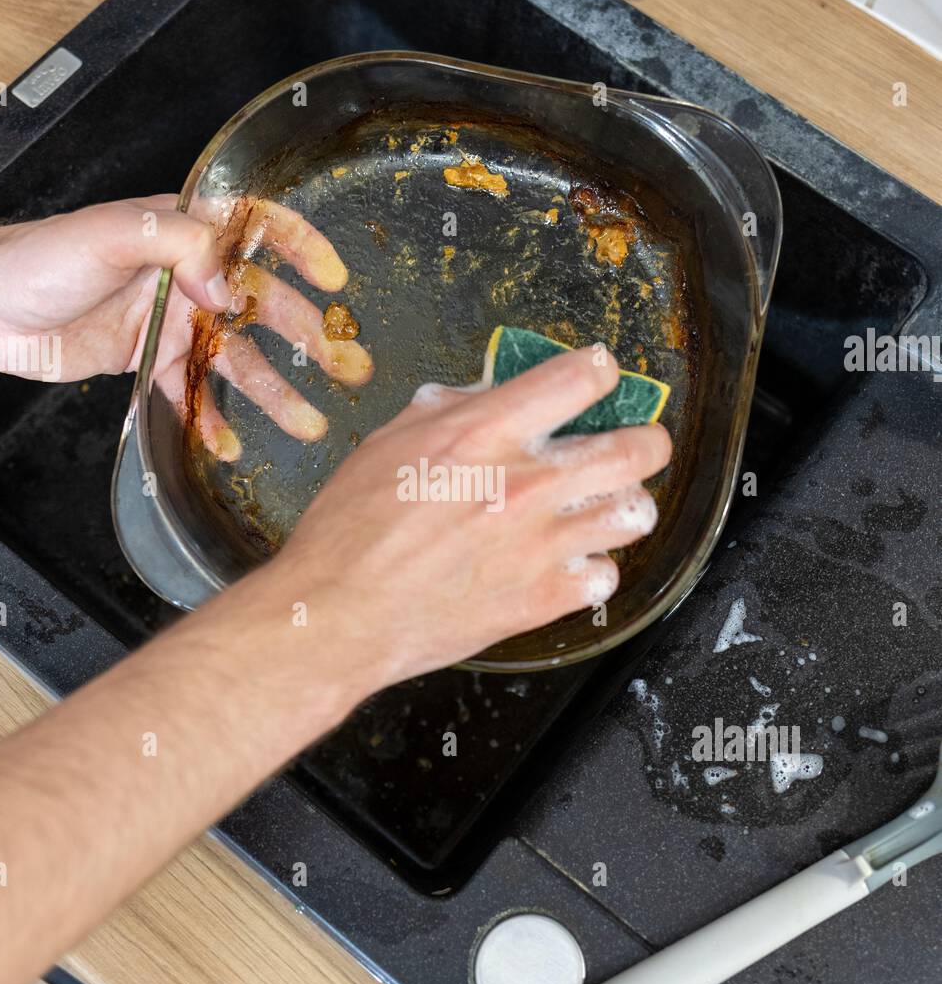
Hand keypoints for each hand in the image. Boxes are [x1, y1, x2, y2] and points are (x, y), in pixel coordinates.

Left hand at [0, 194, 372, 454]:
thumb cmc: (41, 258)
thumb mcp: (113, 233)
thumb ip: (179, 246)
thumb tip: (229, 290)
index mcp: (184, 231)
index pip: (257, 231)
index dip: (302, 249)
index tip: (336, 279)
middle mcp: (187, 276)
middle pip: (263, 306)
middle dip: (307, 338)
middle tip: (345, 367)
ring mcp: (172, 322)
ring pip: (237, 360)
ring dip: (274, 392)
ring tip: (308, 422)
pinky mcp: (150, 362)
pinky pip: (193, 394)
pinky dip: (213, 419)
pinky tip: (230, 444)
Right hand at [262, 344, 671, 683]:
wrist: (338, 612)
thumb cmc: (349, 530)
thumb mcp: (389, 443)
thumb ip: (450, 411)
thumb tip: (489, 393)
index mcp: (485, 432)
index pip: (582, 378)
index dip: (599, 371)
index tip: (599, 377)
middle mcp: (526, 483)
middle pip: (636, 449)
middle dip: (645, 442)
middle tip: (634, 445)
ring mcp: (541, 544)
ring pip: (634, 514)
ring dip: (623, 505)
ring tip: (601, 507)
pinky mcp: (542, 598)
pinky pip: (606, 575)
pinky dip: (593, 568)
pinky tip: (569, 562)